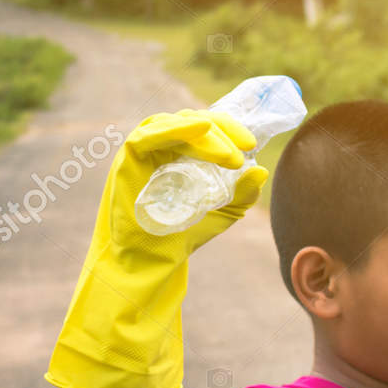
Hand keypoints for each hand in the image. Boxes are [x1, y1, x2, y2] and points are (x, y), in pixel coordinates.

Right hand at [45, 109, 265, 387]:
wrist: (150, 266)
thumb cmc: (180, 237)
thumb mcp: (221, 213)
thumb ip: (241, 194)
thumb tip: (261, 172)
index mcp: (177, 155)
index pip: (204, 128)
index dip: (229, 128)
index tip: (254, 142)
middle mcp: (156, 150)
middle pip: (192, 122)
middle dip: (224, 129)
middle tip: (248, 146)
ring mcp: (139, 154)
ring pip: (174, 124)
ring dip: (208, 135)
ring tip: (232, 156)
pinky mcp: (126, 163)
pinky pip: (147, 135)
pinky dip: (176, 129)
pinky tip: (203, 129)